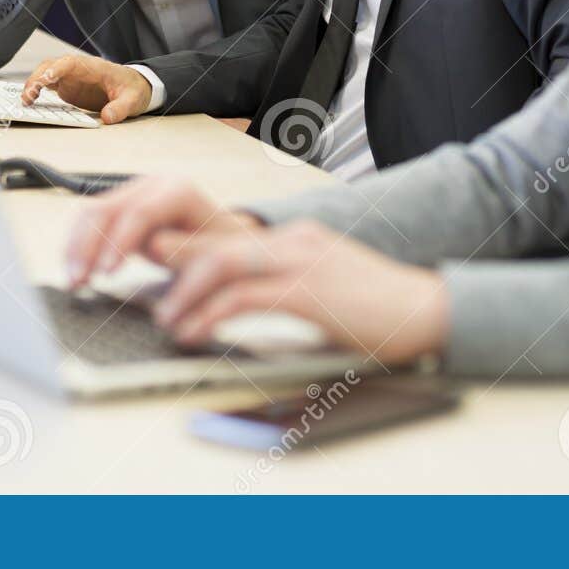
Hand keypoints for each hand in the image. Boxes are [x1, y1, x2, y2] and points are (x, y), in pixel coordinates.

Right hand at [21, 53, 150, 123]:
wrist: (134, 87)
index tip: (46, 79)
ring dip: (33, 85)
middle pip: (51, 67)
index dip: (56, 69)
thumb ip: (121, 108)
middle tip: (28, 96)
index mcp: (93, 67)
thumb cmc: (132, 88)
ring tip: (25, 102)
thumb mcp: (133, 99)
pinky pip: (46, 86)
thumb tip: (108, 117)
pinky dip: (36, 92)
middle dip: (37, 78)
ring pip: (45, 75)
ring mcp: (70, 78)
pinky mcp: (66, 88)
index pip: (70, 63)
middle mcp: (77, 70)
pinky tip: (29, 103)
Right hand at [65, 176, 263, 286]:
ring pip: (91, 213)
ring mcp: (132, 193)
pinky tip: (73, 271)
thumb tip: (154, 246)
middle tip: (79, 282)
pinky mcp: (119, 207)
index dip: (120, 243)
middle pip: (107, 208)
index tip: (107, 274)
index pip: (141, 212)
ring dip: (75, 248)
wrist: (218, 238)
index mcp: (178, 191)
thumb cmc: (219, 247)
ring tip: (72, 282)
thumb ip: (185, 248)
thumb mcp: (211, 251)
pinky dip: (76, 247)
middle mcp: (151, 186)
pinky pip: (88, 222)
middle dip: (87, 247)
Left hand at [146, 218, 449, 364]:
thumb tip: (241, 304)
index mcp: (296, 237)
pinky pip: (241, 297)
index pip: (229, 234)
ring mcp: (300, 261)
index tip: (155, 262)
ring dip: (184, 294)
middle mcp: (293, 240)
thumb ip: (283, 287)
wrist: (426, 310)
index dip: (187, 247)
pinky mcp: (307, 290)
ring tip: (165, 319)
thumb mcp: (323, 287)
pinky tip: (193, 333)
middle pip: (216, 240)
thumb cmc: (378, 308)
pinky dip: (208, 315)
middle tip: (141, 283)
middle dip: (172, 260)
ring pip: (221, 264)